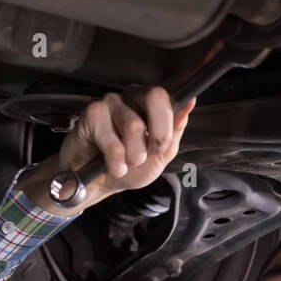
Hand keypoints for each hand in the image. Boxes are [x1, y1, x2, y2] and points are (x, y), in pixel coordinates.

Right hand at [55, 87, 197, 204]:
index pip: (167, 96)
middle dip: (158, 134)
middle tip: (149, 153)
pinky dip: (116, 163)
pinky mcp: (91, 115)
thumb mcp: (161, 154)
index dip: (168, 125)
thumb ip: (175, 130)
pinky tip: (110, 164)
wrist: (99, 184)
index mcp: (149, 104)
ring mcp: (110, 103)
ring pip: (134, 125)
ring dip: (133, 156)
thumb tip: (189, 102)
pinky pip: (113, 143)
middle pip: (155, 96)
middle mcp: (130, 97)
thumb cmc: (129, 167)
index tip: (162, 147)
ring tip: (125, 163)